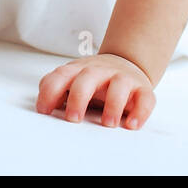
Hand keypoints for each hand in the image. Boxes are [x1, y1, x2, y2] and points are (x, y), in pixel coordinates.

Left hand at [35, 52, 156, 129]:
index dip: (51, 92)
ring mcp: (122, 78)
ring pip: (119, 85)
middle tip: (73, 118)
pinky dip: (140, 112)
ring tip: (107, 123)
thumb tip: (43, 104)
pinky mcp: (142, 89)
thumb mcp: (73, 79)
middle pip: (88, 77)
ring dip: (113, 104)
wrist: (126, 63)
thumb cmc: (94, 79)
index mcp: (79, 70)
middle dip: (79, 97)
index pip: (61, 75)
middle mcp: (100, 71)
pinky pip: (145, 98)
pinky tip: (131, 124)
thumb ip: (56, 87)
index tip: (44, 111)